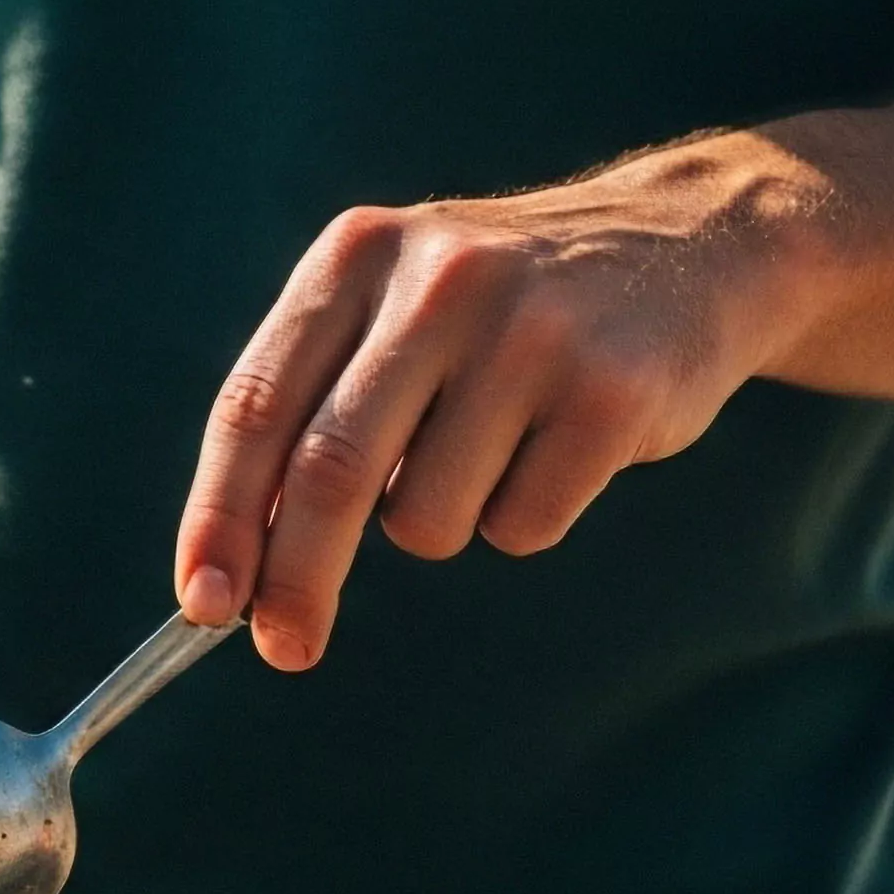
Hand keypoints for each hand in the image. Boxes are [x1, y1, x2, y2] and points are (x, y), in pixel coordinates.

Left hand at [170, 132, 825, 669]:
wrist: (691, 246)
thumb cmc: (508, 307)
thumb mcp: (399, 304)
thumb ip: (316, 404)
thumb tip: (238, 562)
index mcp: (359, 255)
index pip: (255, 404)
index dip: (217, 515)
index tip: (202, 602)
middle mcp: (437, 281)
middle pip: (328, 474)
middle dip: (296, 581)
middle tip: (284, 647)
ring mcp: (530, 335)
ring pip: (426, 519)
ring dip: (443, 522)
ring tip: (494, 449)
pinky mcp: (611, 395)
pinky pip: (521, 528)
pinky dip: (524, 518)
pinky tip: (561, 448)